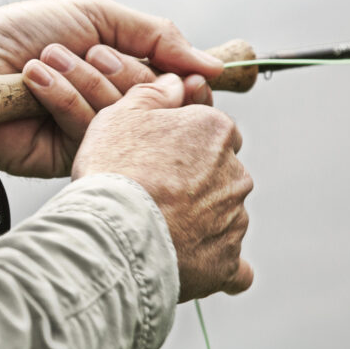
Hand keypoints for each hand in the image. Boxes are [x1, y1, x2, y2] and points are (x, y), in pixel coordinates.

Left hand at [0, 0, 222, 176]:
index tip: (196, 79)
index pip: (180, 86)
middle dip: (130, 76)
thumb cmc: (23, 32)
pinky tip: (36, 80)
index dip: (189, 82)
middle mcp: (115, 106)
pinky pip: (92, 133)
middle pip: (161, 105)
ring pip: (129, 120)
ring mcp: (94, 134)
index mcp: (126, 73)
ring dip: (90, 83)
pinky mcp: (69, 156)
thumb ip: (157, 35)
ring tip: (50, 58)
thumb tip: (215, 66)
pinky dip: (66, 100)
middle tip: (92, 56)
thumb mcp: (97, 16)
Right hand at [72, 74, 253, 300]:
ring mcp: (234, 220)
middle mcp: (235, 174)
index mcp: (215, 132)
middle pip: (221, 173)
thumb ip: (152, 94)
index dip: (184, 142)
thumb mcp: (120, 115)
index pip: (213, 130)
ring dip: (200, 221)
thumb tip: (177, 82)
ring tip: (158, 230)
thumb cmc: (114, 171)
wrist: (114, 234)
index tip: (159, 155)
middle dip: (195, 182)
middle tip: (154, 192)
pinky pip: (232, 266)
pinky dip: (216, 263)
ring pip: (223, 216)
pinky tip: (197, 264)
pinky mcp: (226, 262)